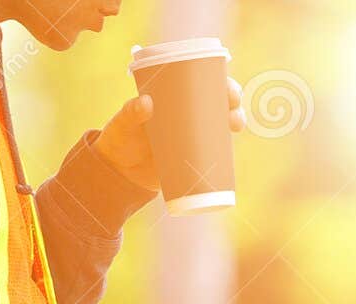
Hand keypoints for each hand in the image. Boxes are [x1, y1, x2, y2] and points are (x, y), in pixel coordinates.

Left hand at [92, 77, 246, 191]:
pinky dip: (227, 150)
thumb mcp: (122, 124)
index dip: (216, 78)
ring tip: (235, 125)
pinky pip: (216, 151)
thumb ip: (131, 113)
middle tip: (232, 105)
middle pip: (216, 100)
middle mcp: (186, 113)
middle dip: (231, 100)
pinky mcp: (194, 157)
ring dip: (235, 120)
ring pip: (221, 124)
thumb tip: (146, 102)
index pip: (198, 81)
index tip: (224, 82)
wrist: (121, 173)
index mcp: (171, 97)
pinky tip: (234, 148)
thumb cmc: (120, 140)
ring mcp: (192, 135)